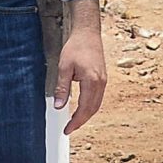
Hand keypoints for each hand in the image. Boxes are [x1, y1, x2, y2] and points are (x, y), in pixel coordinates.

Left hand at [53, 7, 106, 135]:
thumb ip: (62, 88)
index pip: (84, 108)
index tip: (67, 130)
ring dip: (86, 114)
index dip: (76, 122)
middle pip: (92, 109)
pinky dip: (90, 106)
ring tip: (74, 121)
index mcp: (92, 82)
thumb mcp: (64, 67)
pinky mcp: (102, 78)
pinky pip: (98, 97)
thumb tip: (58, 106)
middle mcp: (101, 83)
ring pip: (96, 104)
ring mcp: (103, 81)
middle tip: (69, 128)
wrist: (88, 33)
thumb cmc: (76, 47)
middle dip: (81, 121)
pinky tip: (81, 107)